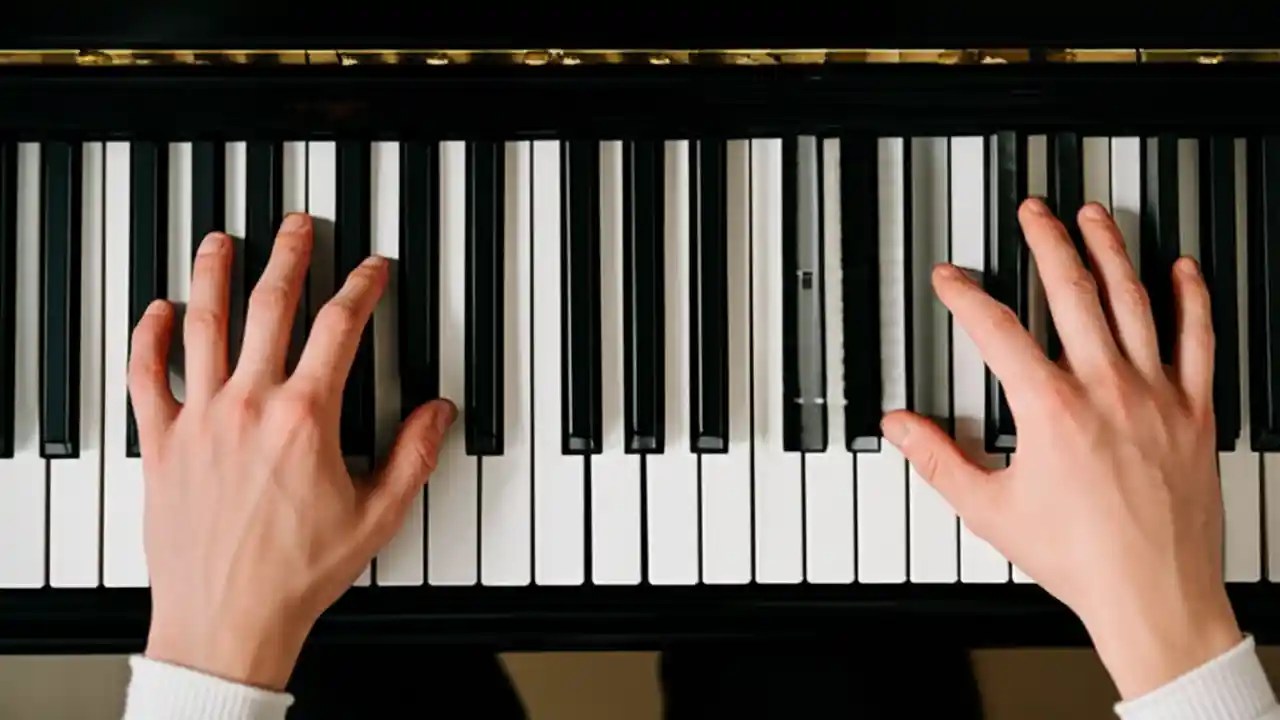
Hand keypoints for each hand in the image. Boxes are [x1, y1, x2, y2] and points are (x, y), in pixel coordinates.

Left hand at [127, 212, 456, 690]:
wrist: (228, 620)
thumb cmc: (297, 574)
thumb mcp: (377, 516)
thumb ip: (414, 456)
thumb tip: (439, 412)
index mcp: (305, 418)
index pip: (339, 327)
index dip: (361, 286)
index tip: (371, 269)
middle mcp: (249, 406)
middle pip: (269, 306)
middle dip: (289, 256)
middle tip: (297, 227)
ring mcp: (199, 419)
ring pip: (202, 326)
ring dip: (212, 275)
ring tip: (221, 242)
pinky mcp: (160, 442)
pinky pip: (145, 376)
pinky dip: (148, 337)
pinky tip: (156, 311)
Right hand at [882, 198, 1239, 698]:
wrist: (1154, 594)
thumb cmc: (1080, 557)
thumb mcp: (990, 510)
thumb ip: (938, 460)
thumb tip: (900, 428)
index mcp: (1050, 409)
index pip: (996, 329)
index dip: (966, 295)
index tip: (952, 279)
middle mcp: (1105, 389)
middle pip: (1071, 291)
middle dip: (1047, 241)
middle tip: (1034, 211)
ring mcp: (1154, 395)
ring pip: (1133, 301)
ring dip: (1110, 251)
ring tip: (1094, 217)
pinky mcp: (1193, 411)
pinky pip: (1198, 340)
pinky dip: (1191, 299)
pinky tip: (1181, 269)